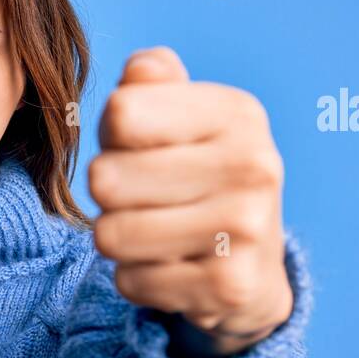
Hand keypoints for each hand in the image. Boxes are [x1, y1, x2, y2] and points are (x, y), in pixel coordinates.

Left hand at [89, 46, 293, 357]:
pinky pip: (130, 282)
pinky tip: (173, 269)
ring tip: (155, 234)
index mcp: (238, 112)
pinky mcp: (228, 286)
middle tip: (144, 201)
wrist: (254, 268)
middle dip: (108, 196)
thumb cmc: (199, 177)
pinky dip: (138, 280)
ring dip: (118, 241)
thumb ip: (152, 82)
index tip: (140, 150)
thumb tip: (139, 70)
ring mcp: (246, 229)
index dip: (112, 137)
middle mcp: (253, 165)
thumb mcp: (182, 118)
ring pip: (110, 235)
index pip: (120, 113)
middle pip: (104, 178)